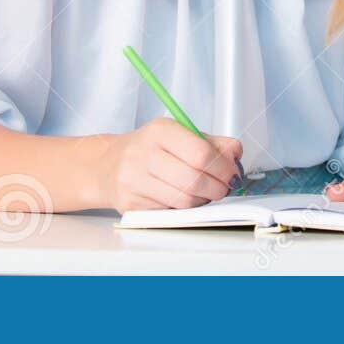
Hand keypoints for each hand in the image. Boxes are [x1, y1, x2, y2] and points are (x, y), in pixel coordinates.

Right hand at [93, 120, 242, 211]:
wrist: (108, 165)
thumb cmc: (151, 148)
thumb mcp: (180, 134)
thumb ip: (212, 142)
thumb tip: (236, 156)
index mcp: (160, 131)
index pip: (201, 152)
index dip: (224, 167)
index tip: (232, 172)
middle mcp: (143, 154)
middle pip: (194, 180)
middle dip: (217, 188)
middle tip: (224, 187)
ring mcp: (134, 181)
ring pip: (184, 200)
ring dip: (203, 200)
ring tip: (205, 192)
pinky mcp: (130, 205)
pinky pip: (170, 212)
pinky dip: (185, 209)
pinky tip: (185, 198)